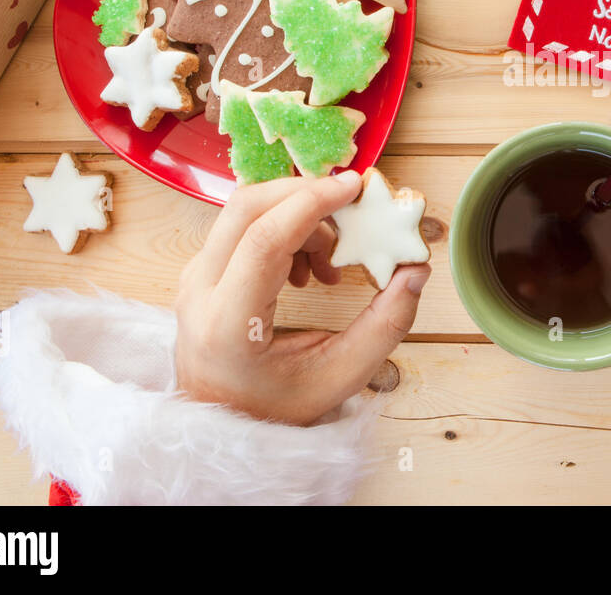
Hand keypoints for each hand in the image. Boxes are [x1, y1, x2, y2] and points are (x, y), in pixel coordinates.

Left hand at [175, 173, 431, 424]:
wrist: (223, 422)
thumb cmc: (277, 406)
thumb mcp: (340, 377)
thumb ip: (384, 326)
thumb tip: (415, 271)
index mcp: (228, 325)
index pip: (263, 239)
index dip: (312, 203)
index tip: (355, 187)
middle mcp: (200, 293)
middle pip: (246, 208)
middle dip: (306, 194)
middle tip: (353, 207)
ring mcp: (194, 278)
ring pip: (244, 211)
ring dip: (298, 215)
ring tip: (331, 262)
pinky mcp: (202, 270)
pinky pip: (243, 226)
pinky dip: (284, 227)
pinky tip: (308, 268)